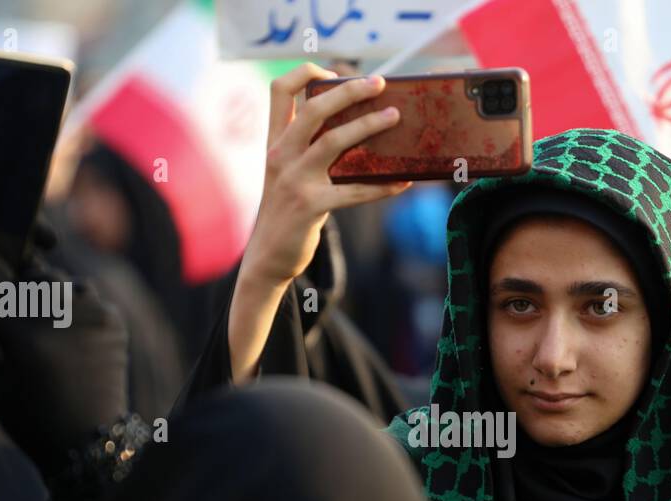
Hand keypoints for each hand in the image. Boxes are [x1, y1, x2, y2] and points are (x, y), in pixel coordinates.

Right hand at [0, 227, 128, 475]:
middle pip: (31, 274)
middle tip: (5, 291)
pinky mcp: (114, 321)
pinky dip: (72, 303)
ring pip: (61, 281)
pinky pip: (86, 294)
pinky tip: (64, 326)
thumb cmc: (30, 419)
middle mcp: (63, 321)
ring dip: (46, 290)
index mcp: (24, 340)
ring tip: (37, 314)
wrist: (91, 441)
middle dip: (16, 280)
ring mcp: (94, 318)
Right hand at [228, 62, 410, 381]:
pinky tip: (403, 183)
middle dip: (348, 91)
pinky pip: (353, 191)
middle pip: (313, 109)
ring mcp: (294, 180)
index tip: (332, 72)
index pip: (279, 91)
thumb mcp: (285, 176)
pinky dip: (381, 187)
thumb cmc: (284, 214)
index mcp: (274, 143)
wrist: (266, 260)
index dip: (304, 72)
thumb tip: (353, 132)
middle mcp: (280, 156)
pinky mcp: (310, 206)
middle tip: (378, 83)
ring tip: (394, 118)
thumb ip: (305, 151)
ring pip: (333, 141)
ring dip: (368, 126)